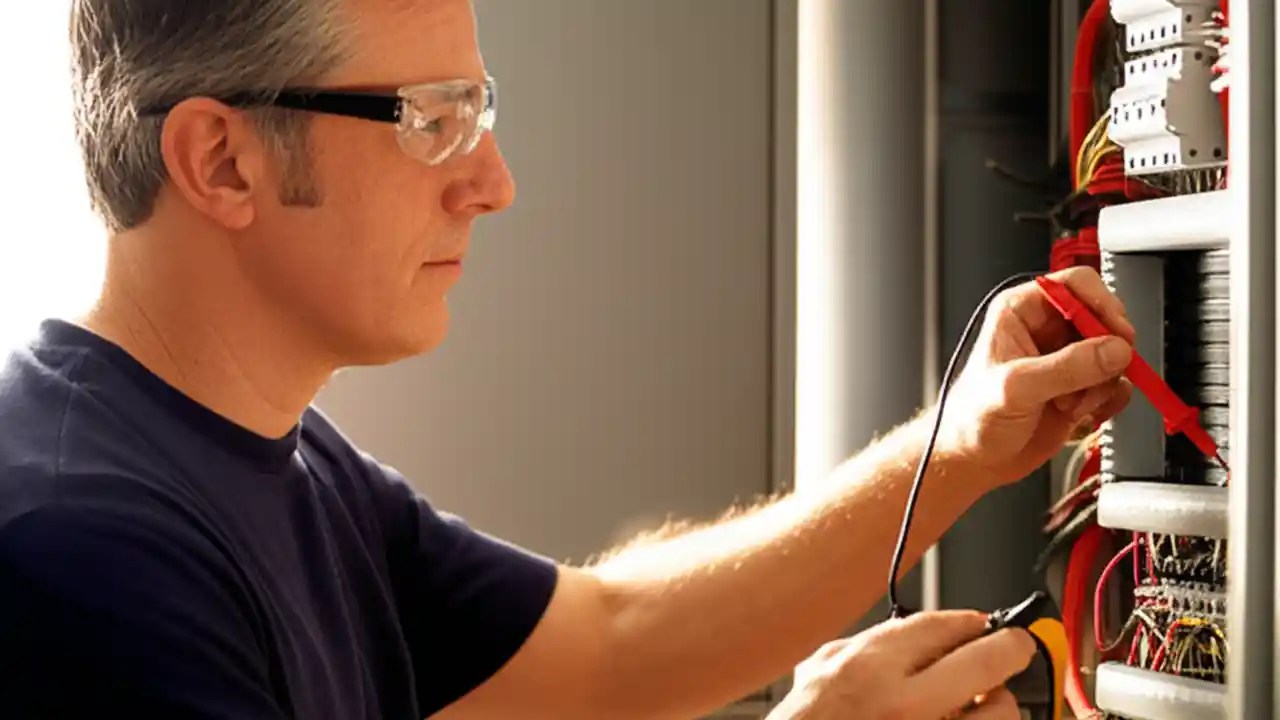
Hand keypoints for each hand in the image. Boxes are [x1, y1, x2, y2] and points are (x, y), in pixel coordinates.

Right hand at [766, 611, 1034, 719]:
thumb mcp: (820, 669)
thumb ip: (867, 644)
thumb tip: (916, 634)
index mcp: (869, 670)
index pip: (941, 626)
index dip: (970, 620)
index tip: (982, 622)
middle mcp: (905, 706)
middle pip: (987, 661)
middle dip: (1011, 646)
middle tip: (1016, 645)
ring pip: (1001, 712)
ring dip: (1000, 703)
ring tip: (989, 701)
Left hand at [939, 267, 1134, 485]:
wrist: (978, 458)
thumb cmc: (974, 417)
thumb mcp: (1016, 388)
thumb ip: (1066, 367)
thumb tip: (1112, 351)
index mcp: (1022, 311)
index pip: (1076, 285)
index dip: (1102, 303)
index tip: (1116, 331)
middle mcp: (1047, 330)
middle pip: (1103, 320)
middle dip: (1107, 352)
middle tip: (1098, 375)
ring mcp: (1067, 359)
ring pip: (1114, 354)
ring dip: (1102, 383)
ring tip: (1071, 402)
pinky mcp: (1081, 386)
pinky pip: (1116, 383)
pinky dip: (1108, 401)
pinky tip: (1080, 412)